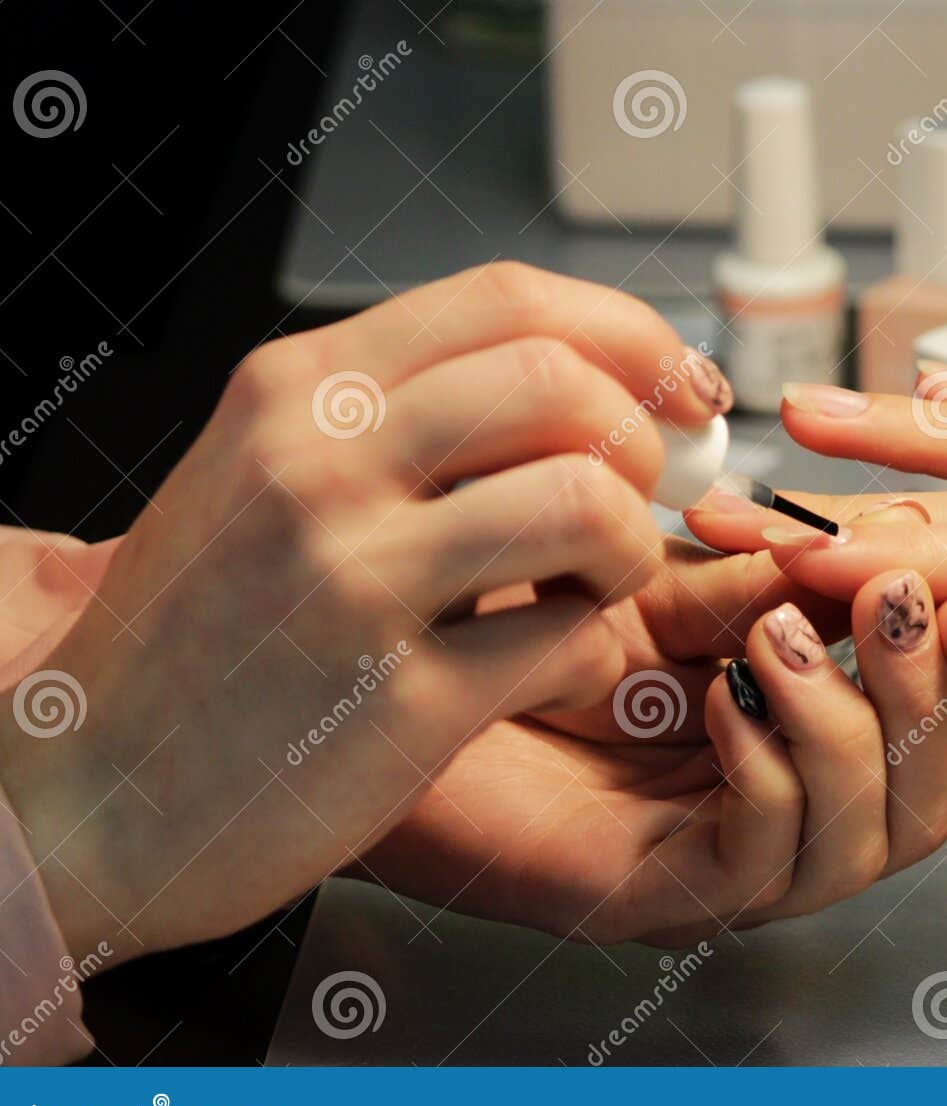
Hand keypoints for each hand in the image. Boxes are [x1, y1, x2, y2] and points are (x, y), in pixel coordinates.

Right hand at [0, 262, 728, 961]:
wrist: (90, 789)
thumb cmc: (198, 634)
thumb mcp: (264, 472)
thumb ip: (403, 417)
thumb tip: (584, 385)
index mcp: (298, 389)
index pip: (512, 300)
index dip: (631, 336)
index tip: (681, 385)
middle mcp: (319, 462)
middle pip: (564, 387)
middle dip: (642, 443)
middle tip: (646, 498)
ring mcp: (353, 580)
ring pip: (587, 506)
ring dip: (634, 550)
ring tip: (600, 588)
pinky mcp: (395, 703)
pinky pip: (570, 643)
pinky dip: (596, 657)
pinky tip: (554, 671)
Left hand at [357, 517, 946, 944]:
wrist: (379, 684)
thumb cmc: (511, 633)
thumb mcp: (658, 585)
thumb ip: (766, 576)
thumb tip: (876, 548)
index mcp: (796, 729)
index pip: (936, 722)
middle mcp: (778, 807)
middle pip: (929, 794)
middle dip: (933, 695)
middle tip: (900, 602)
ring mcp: (725, 864)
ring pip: (871, 839)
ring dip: (853, 729)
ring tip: (784, 641)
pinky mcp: (657, 898)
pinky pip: (766, 862)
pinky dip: (770, 774)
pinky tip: (726, 702)